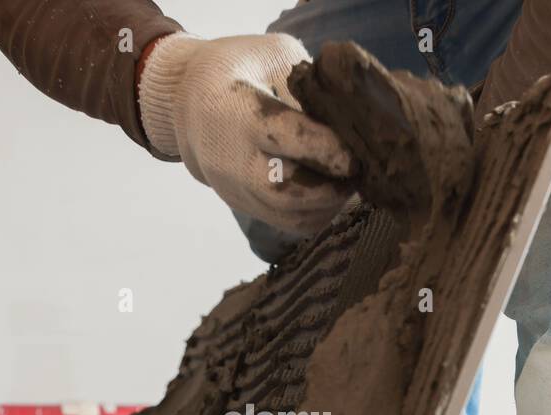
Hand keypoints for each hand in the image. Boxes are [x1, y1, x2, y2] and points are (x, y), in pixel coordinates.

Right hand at [138, 33, 355, 235]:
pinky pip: (287, 223)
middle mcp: (232, 159)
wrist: (189, 104)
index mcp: (237, 112)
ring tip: (349, 182)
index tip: (356, 153)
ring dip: (328, 205)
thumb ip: (305, 83)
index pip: (284, 138)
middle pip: (285, 192)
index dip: (325, 150)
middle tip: (360, 172)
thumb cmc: (239, 69)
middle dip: (331, 188)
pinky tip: (332, 192)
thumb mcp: (269, 55)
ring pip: (290, 215)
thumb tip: (348, 115)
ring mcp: (235, 189)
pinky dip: (317, 213)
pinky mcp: (244, 206)